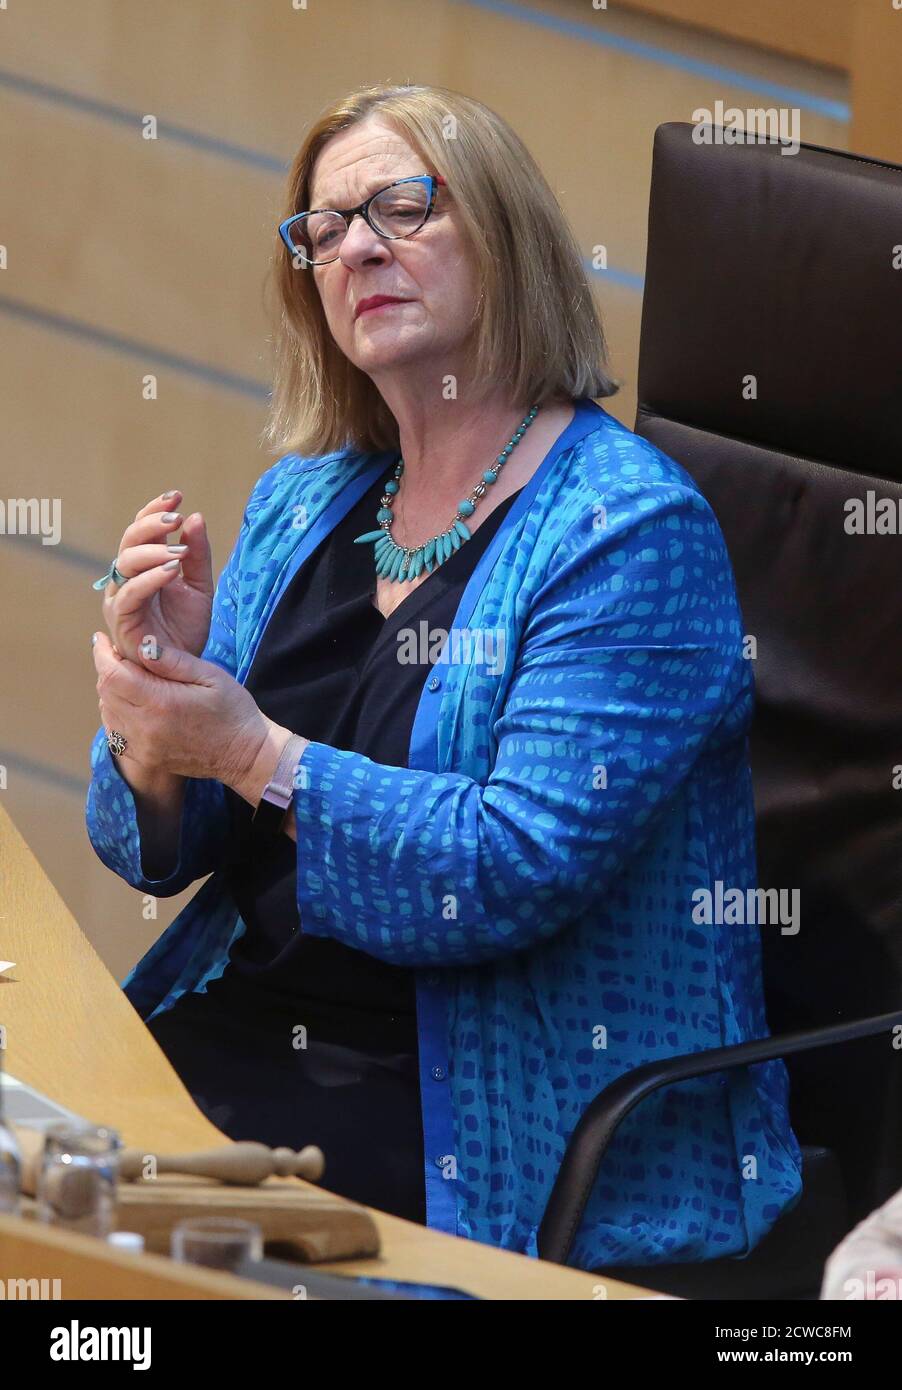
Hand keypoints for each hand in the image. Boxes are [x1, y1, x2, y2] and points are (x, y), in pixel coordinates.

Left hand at [92, 630, 282, 790]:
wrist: (244, 754)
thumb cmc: (233, 710)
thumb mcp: (210, 676)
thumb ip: (173, 660)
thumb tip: (141, 646)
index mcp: (160, 702)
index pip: (112, 674)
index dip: (102, 653)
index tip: (101, 639)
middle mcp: (145, 727)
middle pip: (105, 692)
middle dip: (108, 669)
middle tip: (120, 655)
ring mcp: (142, 746)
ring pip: (106, 711)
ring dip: (111, 691)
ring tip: (129, 677)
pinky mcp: (145, 757)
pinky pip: (115, 731)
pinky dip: (116, 712)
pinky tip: (133, 702)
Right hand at [98, 490, 214, 663]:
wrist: (185, 670)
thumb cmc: (186, 630)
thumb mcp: (201, 588)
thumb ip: (198, 555)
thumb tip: (195, 517)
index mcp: (143, 568)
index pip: (142, 531)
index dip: (155, 511)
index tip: (178, 495)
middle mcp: (127, 579)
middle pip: (129, 541)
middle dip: (152, 525)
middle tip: (177, 517)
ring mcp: (121, 598)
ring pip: (126, 562)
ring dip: (153, 550)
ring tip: (180, 550)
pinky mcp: (121, 620)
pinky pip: (131, 593)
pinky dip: (150, 578)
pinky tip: (172, 569)